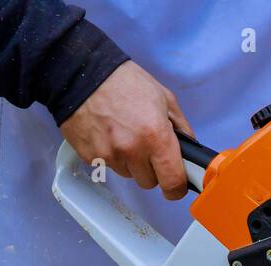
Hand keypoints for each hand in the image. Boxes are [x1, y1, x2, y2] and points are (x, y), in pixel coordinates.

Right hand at [59, 61, 192, 200]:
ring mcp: (109, 155)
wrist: (81, 72)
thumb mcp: (163, 97)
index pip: (172, 182)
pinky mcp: (90, 157)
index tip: (176, 186)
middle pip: (149, 182)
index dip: (176, 188)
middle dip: (151, 169)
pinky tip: (108, 134)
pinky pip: (108, 167)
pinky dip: (110, 156)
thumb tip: (189, 149)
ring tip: (123, 135)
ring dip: (130, 162)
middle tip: (146, 147)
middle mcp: (132, 150)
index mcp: (155, 136)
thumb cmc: (122, 81)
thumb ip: (181, 127)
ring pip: (128, 175)